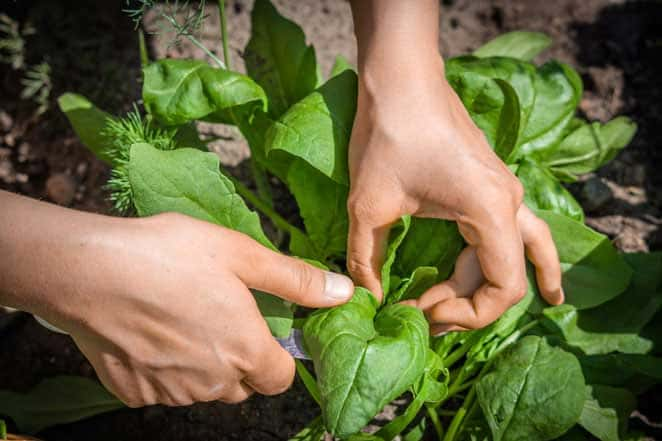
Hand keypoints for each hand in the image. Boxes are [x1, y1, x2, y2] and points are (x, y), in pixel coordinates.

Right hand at [0, 192, 353, 405]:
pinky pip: (163, 387)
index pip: (282, 378)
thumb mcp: (241, 255)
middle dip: (239, 357)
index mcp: (245, 351)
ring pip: (203, 388)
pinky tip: (149, 332)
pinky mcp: (134, 393)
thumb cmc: (169, 255)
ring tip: (180, 316)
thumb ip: (295, 279)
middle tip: (217, 314)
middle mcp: (212, 383)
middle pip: (242, 384)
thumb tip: (344, 292)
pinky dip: (164, 368)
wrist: (89, 270)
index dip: (276, 356)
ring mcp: (170, 392)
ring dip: (201, 364)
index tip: (260, 328)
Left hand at [346, 12, 561, 331]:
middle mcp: (509, 203)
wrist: (401, 78)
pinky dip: (513, 259)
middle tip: (426, 318)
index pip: (504, 288)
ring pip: (520, 254)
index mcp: (491, 212)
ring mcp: (504, 191)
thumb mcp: (368, 206)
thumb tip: (367, 298)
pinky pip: (513, 231)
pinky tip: (528, 273)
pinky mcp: (489, 182)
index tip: (423, 313)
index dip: (468, 316)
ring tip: (472, 314)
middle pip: (510, 276)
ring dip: (490, 287)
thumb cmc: (388, 136)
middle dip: (469, 306)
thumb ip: (366, 259)